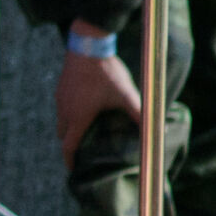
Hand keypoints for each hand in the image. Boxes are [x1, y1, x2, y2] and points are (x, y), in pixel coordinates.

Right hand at [56, 30, 141, 168]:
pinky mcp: (60, 88)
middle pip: (63, 136)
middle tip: (82, 149)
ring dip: (69, 128)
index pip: (69, 146)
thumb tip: (156, 128)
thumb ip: (139, 112)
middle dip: (71, 144)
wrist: (87, 47)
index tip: (72, 169)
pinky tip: (83, 105)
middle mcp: (65, 111)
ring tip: (84, 127)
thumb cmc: (106, 73)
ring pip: (61, 121)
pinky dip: (69, 113)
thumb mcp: (126, 94)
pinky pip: (62, 107)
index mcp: (78, 118)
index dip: (69, 160)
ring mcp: (60, 99)